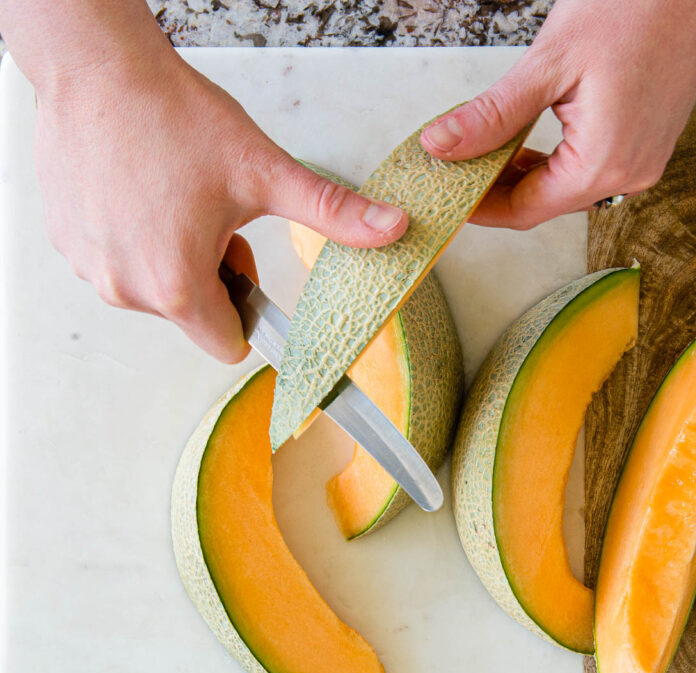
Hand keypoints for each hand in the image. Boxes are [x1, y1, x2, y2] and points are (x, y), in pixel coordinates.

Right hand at [14, 4, 406, 362]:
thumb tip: (391, 228)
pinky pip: (118, 265)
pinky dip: (135, 241)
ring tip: (174, 199)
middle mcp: (126, 289)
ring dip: (173, 258)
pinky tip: (141, 194)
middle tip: (210, 216)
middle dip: (211, 276)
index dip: (245, 306)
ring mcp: (91, 268)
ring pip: (155, 291)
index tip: (243, 263)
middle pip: (193, 315)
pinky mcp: (67, 245)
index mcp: (177, 286)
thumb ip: (331, 213)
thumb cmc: (176, 119)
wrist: (99, 68)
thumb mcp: (265, 173)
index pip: (228, 344)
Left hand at [420, 0, 695, 229]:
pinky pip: (587, 169)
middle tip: (456, 169)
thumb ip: (491, 116)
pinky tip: (523, 144)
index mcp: (605, 164)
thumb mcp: (549, 65)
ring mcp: (642, 159)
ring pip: (563, 187)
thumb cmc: (636, 5)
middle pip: (544, 203)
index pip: (524, 211)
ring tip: (482, 153)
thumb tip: (441, 146)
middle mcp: (629, 174)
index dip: (479, 207)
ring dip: (521, 176)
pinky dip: (550, 162)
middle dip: (496, 190)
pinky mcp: (646, 142)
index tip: (448, 193)